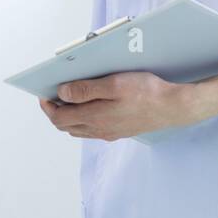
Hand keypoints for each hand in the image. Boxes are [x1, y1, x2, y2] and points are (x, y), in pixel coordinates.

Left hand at [38, 71, 203, 140]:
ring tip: (67, 99)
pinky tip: (89, 107)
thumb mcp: (114, 84)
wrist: (173, 107)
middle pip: (66, 126)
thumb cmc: (147, 92)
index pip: (59, 117)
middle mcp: (99, 130)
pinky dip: (82, 120)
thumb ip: (85, 90)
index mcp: (95, 118)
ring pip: (78, 130)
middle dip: (55, 111)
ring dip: (68, 117)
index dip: (47, 106)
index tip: (43, 93)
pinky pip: (92, 130)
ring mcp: (109, 133)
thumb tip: (62, 93)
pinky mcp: (119, 132)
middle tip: (52, 95)